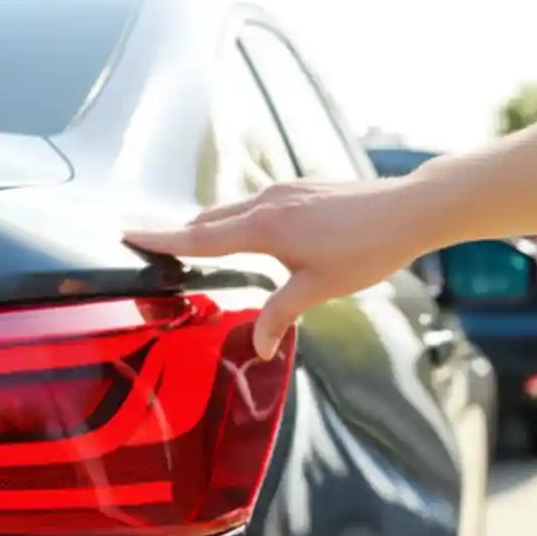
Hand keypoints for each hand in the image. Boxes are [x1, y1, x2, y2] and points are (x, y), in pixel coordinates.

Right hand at [125, 179, 433, 359]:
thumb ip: (279, 316)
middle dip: (182, 235)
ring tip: (198, 247)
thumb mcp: (318, 289)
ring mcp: (284, 190)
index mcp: (263, 227)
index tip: (127, 232)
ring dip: (212, 227)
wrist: (409, 208)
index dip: (161, 238)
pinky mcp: (300, 188)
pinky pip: (255, 204)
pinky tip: (249, 236)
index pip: (199, 237)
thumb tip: (255, 347)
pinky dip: (238, 220)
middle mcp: (267, 202)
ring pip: (232, 209)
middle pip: (210, 220)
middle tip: (155, 249)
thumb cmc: (366, 249)